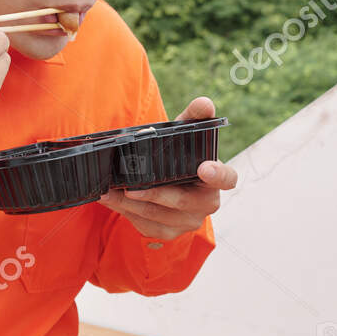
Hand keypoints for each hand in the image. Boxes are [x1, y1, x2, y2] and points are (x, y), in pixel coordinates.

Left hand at [98, 96, 236, 240]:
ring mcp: (187, 221)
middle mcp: (206, 203)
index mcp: (217, 178)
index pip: (227, 178)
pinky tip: (110, 199)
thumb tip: (204, 103)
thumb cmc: (179, 156)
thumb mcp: (184, 134)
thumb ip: (194, 117)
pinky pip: (144, 224)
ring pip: (158, 215)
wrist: (166, 182)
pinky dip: (124, 211)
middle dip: (155, 194)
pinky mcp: (167, 232)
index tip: (204, 167)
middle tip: (130, 186)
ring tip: (108, 190)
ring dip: (130, 204)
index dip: (218, 175)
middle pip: (182, 202)